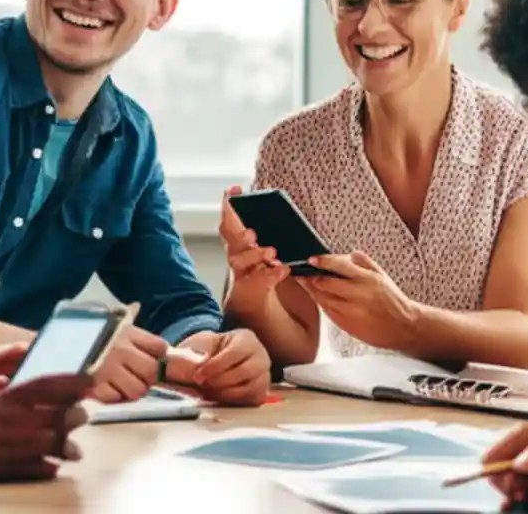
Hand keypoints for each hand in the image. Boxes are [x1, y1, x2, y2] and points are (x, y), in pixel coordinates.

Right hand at [0, 373, 89, 481]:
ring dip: (66, 446)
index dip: (72, 382)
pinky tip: (53, 468)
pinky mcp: (0, 468)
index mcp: (4, 399)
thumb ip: (10, 396)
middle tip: (84, 416)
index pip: (47, 385)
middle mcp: (9, 420)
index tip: (89, 381)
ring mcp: (6, 445)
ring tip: (75, 450)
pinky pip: (33, 469)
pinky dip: (47, 468)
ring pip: (49, 443)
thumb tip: (35, 391)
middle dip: (74, 416)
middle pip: (55, 415)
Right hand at [89, 325, 167, 403]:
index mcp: (128, 333)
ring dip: (131, 389)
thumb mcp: (114, 327)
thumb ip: (136, 336)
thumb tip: (158, 339)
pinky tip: (107, 387)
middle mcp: (121, 350)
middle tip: (137, 374)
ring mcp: (108, 369)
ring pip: (138, 390)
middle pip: (152, 371)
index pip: (160, 347)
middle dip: (148, 376)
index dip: (157, 354)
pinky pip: (115, 399)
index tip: (149, 355)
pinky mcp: (94, 386)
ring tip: (121, 383)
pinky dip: (113, 396)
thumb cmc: (92, 336)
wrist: (57, 343)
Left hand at [175, 329, 272, 405]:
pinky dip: (232, 402)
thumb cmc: (208, 351)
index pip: (235, 352)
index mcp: (246, 338)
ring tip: (207, 391)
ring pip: (250, 389)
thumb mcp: (199, 345)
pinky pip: (250, 401)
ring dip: (225, 394)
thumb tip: (196, 363)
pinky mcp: (260, 392)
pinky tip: (218, 396)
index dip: (215, 366)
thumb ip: (195, 353)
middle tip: (202, 385)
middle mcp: (260, 356)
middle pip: (245, 372)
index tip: (198, 375)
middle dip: (219, 381)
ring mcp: (263, 375)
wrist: (212, 362)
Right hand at [220, 185, 290, 311]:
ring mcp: (242, 283)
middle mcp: (240, 265)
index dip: (230, 206)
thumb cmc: (292, 300)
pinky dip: (267, 276)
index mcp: (247, 251)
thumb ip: (289, 247)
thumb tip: (297, 222)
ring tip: (271, 251)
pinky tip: (281, 269)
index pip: (234, 225)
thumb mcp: (292, 267)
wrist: (289, 337)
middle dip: (236, 230)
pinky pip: (252, 285)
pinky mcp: (249, 301)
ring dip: (252, 254)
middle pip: (231, 241)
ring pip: (237, 262)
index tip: (234, 189)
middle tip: (252, 230)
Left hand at [298, 252, 419, 349]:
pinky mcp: (346, 324)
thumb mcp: (381, 275)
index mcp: (367, 279)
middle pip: (325, 283)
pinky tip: (319, 296)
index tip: (311, 259)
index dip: (323, 261)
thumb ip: (362, 262)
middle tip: (302, 272)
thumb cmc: (391, 299)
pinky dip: (321, 302)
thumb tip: (343, 254)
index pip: (339, 266)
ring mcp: (350, 311)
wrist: (403, 326)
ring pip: (323, 298)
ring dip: (312, 290)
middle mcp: (358, 295)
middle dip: (311, 277)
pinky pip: (327, 310)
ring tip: (306, 282)